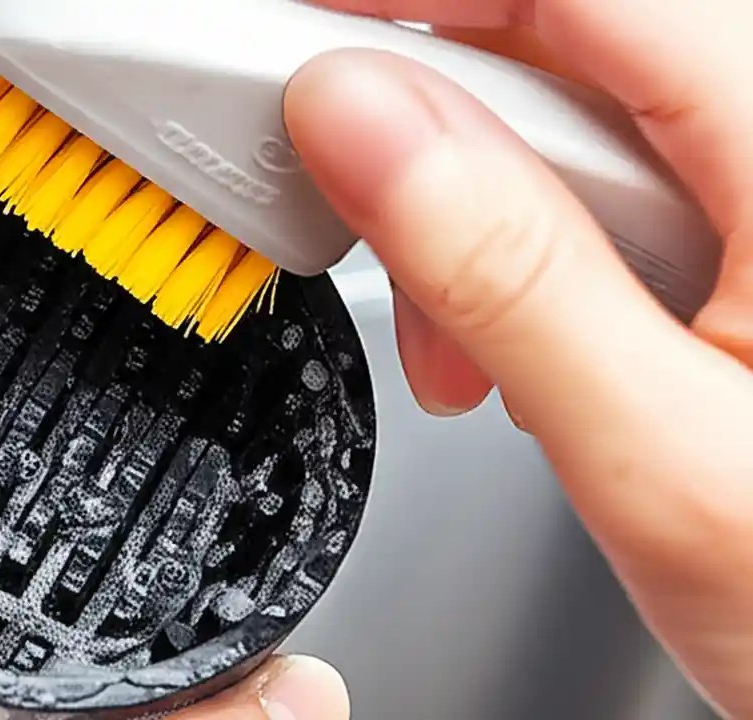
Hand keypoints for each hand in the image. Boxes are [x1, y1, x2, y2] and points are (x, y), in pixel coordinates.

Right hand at [285, 2, 752, 716]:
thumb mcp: (663, 459)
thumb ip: (506, 276)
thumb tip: (356, 124)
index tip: (296, 33)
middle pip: (559, 44)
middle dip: (425, 133)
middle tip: (344, 214)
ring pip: (567, 122)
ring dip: (466, 214)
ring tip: (457, 341)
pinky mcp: (731, 245)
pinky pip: (593, 191)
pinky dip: (512, 255)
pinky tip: (514, 346)